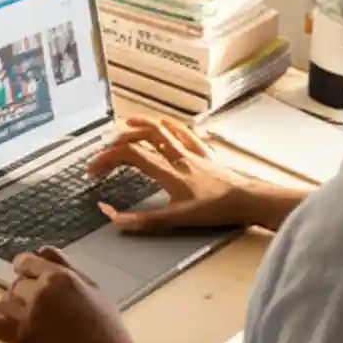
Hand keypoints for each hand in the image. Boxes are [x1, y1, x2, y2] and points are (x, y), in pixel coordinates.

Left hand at [0, 247, 137, 342]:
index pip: (27, 262)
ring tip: (31, 318)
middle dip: (25, 290)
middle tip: (42, 307)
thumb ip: (66, 265)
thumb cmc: (105, 326)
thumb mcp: (93, 288)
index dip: (29, 270)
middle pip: (16, 283)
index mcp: (58, 277)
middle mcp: (38, 293)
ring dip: (13, 306)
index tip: (33, 278)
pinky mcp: (17, 339)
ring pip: (4, 301)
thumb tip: (41, 249)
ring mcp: (25, 317)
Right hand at [88, 117, 287, 231]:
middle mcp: (177, 155)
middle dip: (120, 139)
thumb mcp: (176, 220)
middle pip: (143, 136)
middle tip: (106, 149)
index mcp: (167, 171)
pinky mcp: (207, 152)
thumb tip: (111, 217)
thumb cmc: (216, 209)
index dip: (106, 159)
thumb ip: (141, 220)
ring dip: (142, 123)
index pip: (130, 155)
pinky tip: (166, 122)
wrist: (250, 199)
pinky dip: (171, 125)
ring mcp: (192, 151)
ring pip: (163, 128)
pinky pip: (185, 132)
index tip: (92, 171)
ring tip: (126, 124)